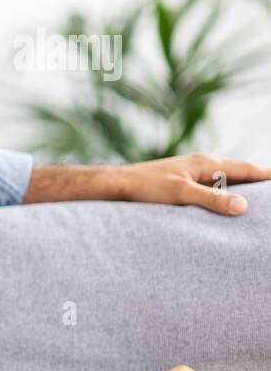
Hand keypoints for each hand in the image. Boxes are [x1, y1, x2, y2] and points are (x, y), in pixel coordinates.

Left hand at [115, 153, 270, 214]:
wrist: (116, 186)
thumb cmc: (145, 187)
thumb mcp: (180, 194)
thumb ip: (211, 199)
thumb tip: (243, 206)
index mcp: (206, 163)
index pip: (246, 168)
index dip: (267, 175)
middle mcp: (202, 166)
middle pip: (240, 174)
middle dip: (260, 182)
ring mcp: (193, 175)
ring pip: (226, 182)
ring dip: (242, 190)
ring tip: (259, 203)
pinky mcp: (183, 185)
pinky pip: (212, 189)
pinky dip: (224, 196)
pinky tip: (227, 207)